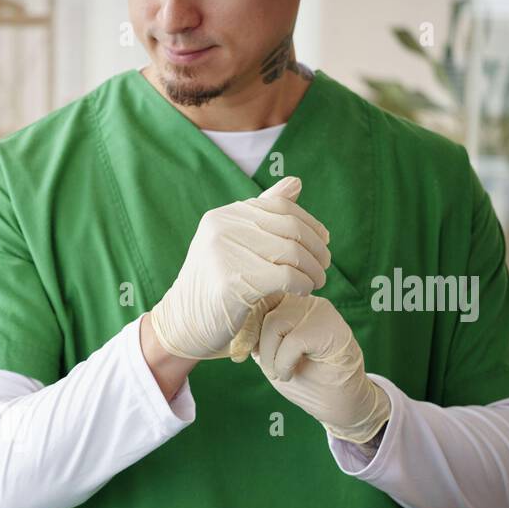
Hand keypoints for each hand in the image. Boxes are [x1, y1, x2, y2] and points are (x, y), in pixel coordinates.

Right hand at [147, 176, 330, 360]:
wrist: (184, 325)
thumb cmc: (214, 287)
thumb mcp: (234, 244)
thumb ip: (263, 215)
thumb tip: (296, 182)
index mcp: (223, 216)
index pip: (280, 206)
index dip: (310, 223)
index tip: (323, 242)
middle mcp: (221, 228)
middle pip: (290, 229)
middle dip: (316, 249)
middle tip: (324, 267)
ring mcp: (225, 253)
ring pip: (292, 252)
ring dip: (313, 270)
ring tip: (317, 282)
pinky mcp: (233, 282)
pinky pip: (286, 276)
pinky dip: (303, 284)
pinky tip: (303, 291)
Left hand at [253, 293, 390, 443]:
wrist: (338, 402)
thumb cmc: (304, 379)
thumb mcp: (270, 354)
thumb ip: (256, 336)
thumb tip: (235, 324)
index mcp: (292, 304)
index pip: (258, 302)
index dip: (246, 329)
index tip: (242, 353)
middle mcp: (307, 301)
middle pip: (264, 310)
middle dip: (258, 345)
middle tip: (270, 369)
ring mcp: (320, 312)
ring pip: (275, 323)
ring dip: (270, 356)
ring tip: (281, 372)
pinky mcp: (331, 327)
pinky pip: (292, 340)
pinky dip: (284, 363)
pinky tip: (291, 374)